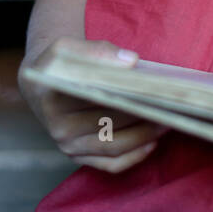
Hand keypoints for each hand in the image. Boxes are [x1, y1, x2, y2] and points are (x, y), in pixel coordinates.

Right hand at [19, 37, 169, 173]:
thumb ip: (96, 51)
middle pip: (109, 122)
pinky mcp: (78, 158)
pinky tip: (152, 143)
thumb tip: (131, 61)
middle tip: (172, 103)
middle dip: (143, 113)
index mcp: (52, 98)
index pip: (95, 97)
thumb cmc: (58, 63)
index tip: (152, 88)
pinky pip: (110, 164)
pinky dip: (133, 156)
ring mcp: (68, 147)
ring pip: (113, 145)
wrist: (40, 85)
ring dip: (144, 135)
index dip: (126, 94)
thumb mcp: (66, 47)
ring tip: (169, 120)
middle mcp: (58, 128)